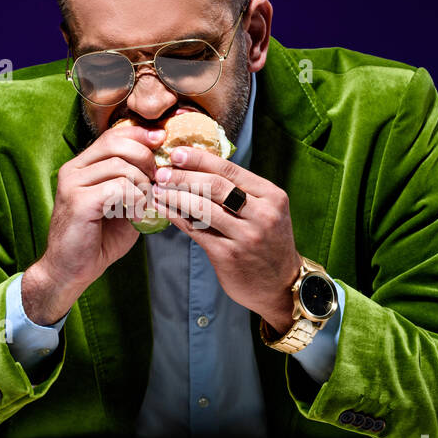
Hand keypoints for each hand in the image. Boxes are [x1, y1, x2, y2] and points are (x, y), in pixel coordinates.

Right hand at [24, 122, 163, 323]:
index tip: (162, 141)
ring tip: (146, 204)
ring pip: (120, 166)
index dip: (139, 134)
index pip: (112, 135)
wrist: (70, 271)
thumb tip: (164, 166)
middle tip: (157, 181)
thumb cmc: (98, 240)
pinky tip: (137, 215)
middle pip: (117, 144)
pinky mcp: (78, 202)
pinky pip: (118, 187)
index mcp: (82, 166)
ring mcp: (72, 185)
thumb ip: (135, 184)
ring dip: (143, 185)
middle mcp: (73, 170)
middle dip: (146, 158)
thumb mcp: (121, 206)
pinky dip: (135, 200)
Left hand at [150, 145, 301, 333]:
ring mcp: (245, 236)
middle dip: (182, 176)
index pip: (230, 170)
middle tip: (160, 172)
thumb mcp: (267, 212)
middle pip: (215, 185)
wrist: (281, 285)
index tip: (176, 153)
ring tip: (157, 190)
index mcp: (271, 196)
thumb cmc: (268, 243)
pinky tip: (164, 210)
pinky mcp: (228, 255)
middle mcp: (261, 214)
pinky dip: (176, 217)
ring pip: (202, 207)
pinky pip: (196, 230)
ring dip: (174, 196)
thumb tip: (198, 168)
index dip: (200, 159)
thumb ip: (241, 192)